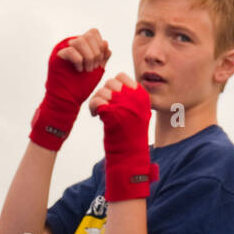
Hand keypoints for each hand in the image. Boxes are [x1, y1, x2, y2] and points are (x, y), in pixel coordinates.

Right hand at [29, 30, 110, 151]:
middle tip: (93, 68)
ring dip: (88, 57)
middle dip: (95, 53)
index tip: (100, 62)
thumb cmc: (82, 86)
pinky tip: (79, 70)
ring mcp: (62, 49)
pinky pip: (70, 50)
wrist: (69, 100)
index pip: (94, 32)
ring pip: (79, 40)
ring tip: (87, 70)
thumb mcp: (98, 69)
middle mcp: (71, 43)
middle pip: (89, 35)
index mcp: (82, 45)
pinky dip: (78, 61)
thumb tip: (105, 42)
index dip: (100, 46)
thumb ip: (103, 56)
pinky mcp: (55, 57)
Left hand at [90, 75, 158, 202]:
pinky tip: (95, 115)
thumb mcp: (138, 113)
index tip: (113, 97)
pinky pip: (96, 101)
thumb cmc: (132, 135)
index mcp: (141, 95)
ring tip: (99, 112)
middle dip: (104, 92)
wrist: (130, 156)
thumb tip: (114, 84)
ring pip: (102, 91)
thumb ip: (130, 97)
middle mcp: (133, 98)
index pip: (122, 76)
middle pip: (110, 83)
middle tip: (104, 105)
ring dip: (97, 100)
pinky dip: (92, 107)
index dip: (113, 84)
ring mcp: (123, 105)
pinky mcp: (112, 113)